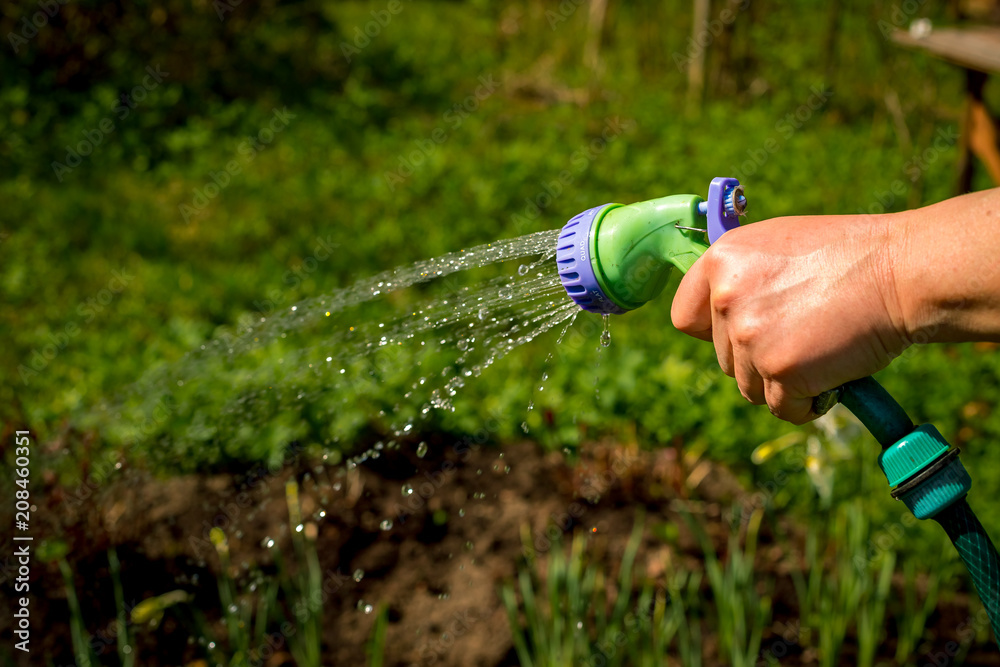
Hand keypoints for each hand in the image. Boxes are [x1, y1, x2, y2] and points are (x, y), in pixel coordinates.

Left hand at [670, 213, 908, 422]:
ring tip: (822, 351)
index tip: (738, 334)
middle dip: (757, 358)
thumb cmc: (850, 255)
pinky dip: (807, 403)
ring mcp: (749, 337)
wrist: (902, 272)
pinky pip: (782, 408)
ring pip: (749, 387)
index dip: (711, 332)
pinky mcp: (779, 371)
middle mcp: (726, 298)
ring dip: (782, 382)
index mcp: (722, 261)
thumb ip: (742, 276)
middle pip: (723, 357)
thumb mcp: (778, 246)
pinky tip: (832, 376)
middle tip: (804, 336)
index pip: (685, 318)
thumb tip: (720, 308)